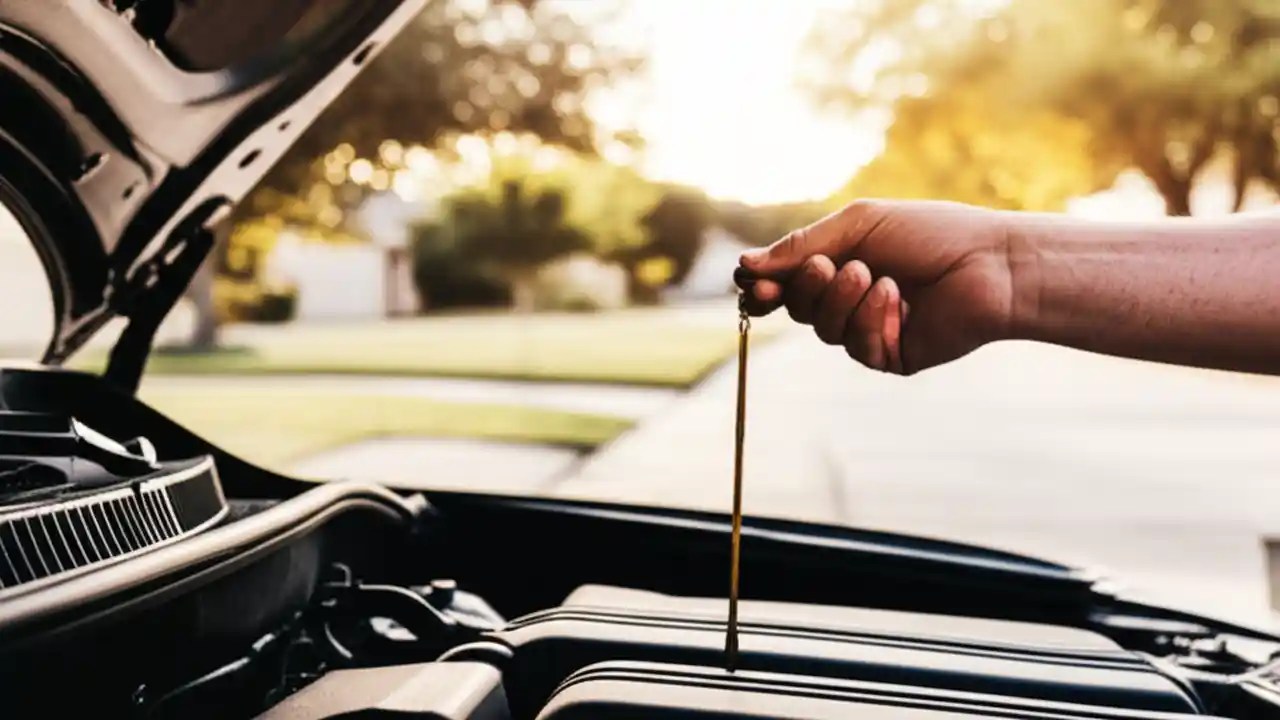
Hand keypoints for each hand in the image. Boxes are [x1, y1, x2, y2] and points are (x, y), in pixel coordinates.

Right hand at [737, 200, 1014, 374]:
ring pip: (824, 330)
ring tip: (876, 275)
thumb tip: (745, 266)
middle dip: (806, 288)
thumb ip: (802, 246)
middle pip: (797, 309)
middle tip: (826, 268)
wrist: (990, 264)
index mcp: (840, 265)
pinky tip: (898, 298)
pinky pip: (858, 347)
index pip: (787, 284)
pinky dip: (872, 319)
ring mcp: (870, 331)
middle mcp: (850, 300)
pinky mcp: (891, 356)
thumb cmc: (932, 234)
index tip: (752, 283)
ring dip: (843, 300)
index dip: (765, 287)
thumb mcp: (859, 226)